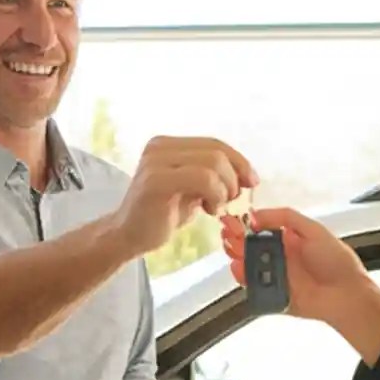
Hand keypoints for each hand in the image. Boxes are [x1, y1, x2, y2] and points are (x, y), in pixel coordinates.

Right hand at [111, 137, 258, 256]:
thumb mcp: (190, 188)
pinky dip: (215, 195)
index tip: (251, 181)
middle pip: (216, 151)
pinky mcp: (156, 181)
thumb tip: (245, 173)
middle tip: (231, 199)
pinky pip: (202, 179)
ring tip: (216, 206)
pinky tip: (208, 210)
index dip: (239, 161)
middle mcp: (159, 147)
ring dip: (224, 188)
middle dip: (234, 176)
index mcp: (166, 144)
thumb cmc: (160, 214)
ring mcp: (155, 162)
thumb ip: (211, 175)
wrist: (128, 236)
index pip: (213, 143)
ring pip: (212, 163)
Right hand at [220, 207, 379, 363]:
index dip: (245, 224)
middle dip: (236, 238)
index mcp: (289, 240)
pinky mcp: (273, 296)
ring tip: (229, 247)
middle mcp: (280, 258)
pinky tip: (237, 267)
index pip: (260, 230)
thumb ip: (284, 218)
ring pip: (249, 266)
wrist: (347, 294)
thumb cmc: (335, 259)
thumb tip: (255, 215)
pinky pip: (254, 286)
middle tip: (226, 232)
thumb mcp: (313, 230)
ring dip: (236, 255)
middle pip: (250, 247)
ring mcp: (276, 277)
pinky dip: (243, 277)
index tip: (231, 218)